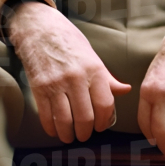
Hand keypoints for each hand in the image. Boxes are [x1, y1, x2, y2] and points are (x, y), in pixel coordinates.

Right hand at [6, 1, 130, 143]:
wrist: (40, 29)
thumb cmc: (69, 42)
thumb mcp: (93, 57)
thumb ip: (108, 78)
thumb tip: (126, 90)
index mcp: (94, 70)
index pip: (105, 104)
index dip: (104, 121)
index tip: (100, 126)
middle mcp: (76, 78)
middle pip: (85, 116)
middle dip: (86, 132)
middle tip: (85, 135)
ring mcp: (56, 84)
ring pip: (65, 120)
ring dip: (68, 134)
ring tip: (70, 136)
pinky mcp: (38, 88)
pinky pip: (46, 116)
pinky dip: (51, 128)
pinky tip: (54, 130)